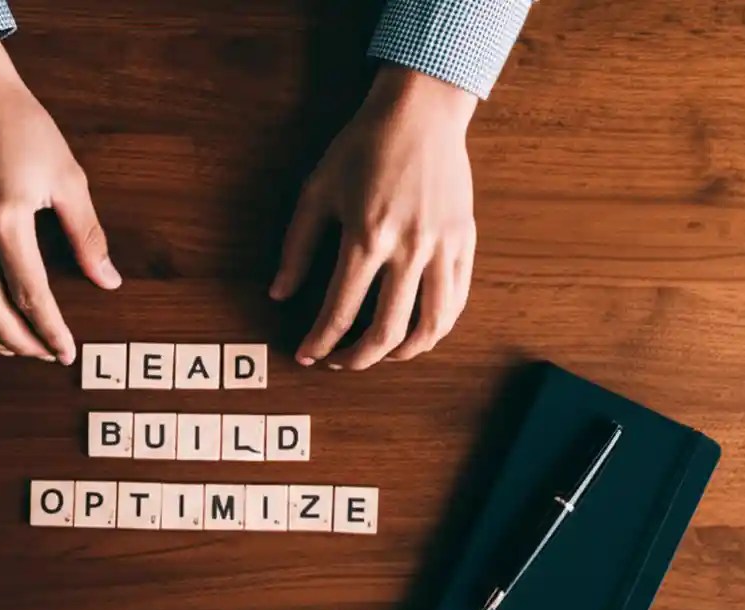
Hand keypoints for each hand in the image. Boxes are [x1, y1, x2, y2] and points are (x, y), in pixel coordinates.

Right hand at [0, 36, 120, 363]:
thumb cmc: (22, 128)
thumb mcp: (67, 177)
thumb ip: (87, 235)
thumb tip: (109, 282)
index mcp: (6, 217)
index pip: (30, 294)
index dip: (49, 330)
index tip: (65, 350)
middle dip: (19, 342)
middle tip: (43, 354)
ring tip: (10, 350)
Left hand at [270, 66, 478, 370]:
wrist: (420, 112)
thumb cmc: (363, 147)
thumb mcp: (317, 192)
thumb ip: (297, 248)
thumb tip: (279, 294)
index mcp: (367, 237)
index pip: (340, 310)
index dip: (320, 341)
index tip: (307, 355)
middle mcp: (409, 249)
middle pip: (386, 330)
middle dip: (358, 358)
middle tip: (339, 362)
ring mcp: (442, 248)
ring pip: (430, 326)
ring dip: (402, 353)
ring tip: (381, 354)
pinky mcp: (465, 242)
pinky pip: (456, 301)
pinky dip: (437, 327)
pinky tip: (416, 331)